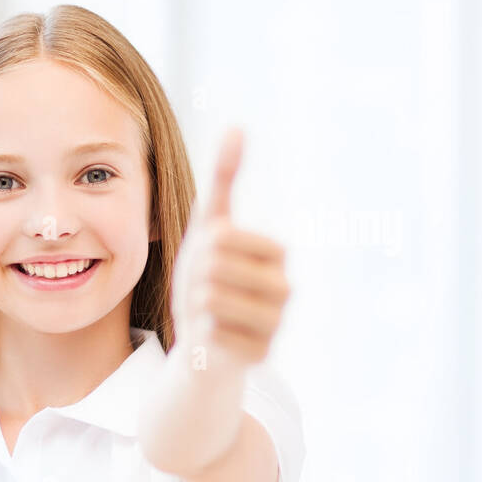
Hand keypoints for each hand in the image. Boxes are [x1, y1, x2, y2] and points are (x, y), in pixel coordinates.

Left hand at [170, 128, 290, 368]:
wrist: (202, 342)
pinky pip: (212, 334)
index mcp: (277, 254)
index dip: (202, 250)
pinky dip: (201, 335)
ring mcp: (276, 324)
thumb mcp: (208, 227)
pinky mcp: (260, 355)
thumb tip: (237, 126)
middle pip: (213, 268)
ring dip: (196, 306)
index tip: (210, 263)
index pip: (222, 239)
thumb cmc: (206, 280)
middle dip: (196, 279)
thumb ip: (224, 179)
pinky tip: (212, 338)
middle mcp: (285, 288)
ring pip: (212, 300)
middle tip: (203, 292)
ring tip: (208, 313)